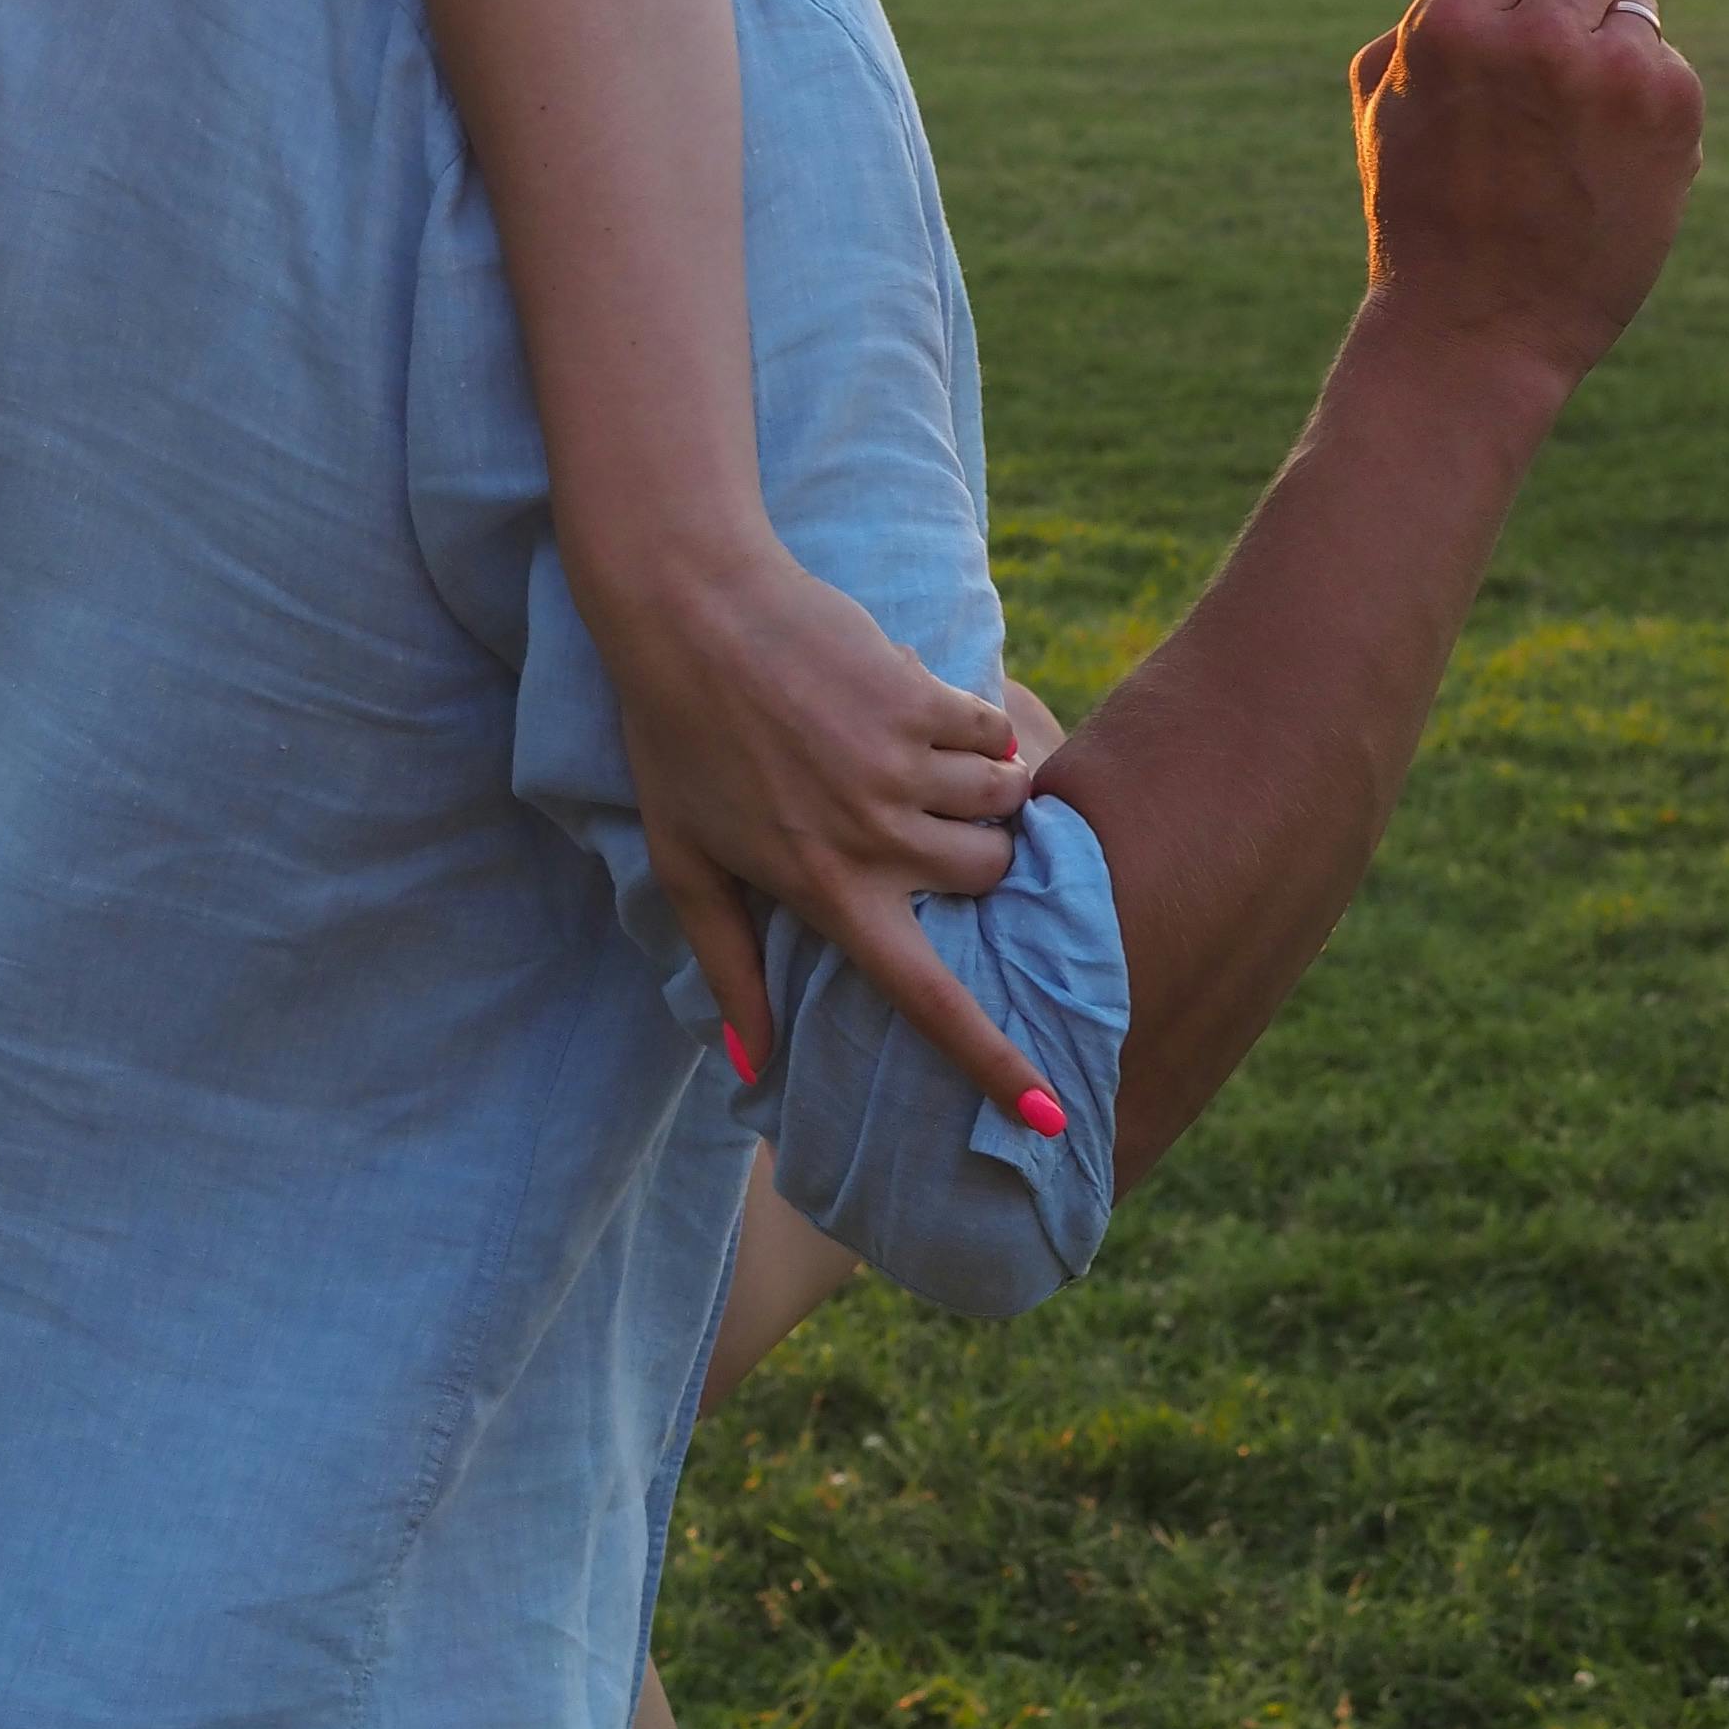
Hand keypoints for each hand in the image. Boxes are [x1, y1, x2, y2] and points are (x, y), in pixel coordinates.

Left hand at [612, 547, 1056, 1132]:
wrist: (688, 609)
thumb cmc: (677, 739)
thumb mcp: (685, 861)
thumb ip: (728, 964)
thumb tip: (752, 1065)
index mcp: (824, 892)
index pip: (925, 1001)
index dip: (994, 1064)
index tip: (1051, 1120)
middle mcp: (874, 839)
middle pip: (988, 875)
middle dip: (973, 852)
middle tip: (920, 815)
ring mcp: (902, 767)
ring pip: (1005, 801)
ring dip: (985, 785)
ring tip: (922, 757)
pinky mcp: (919, 697)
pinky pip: (992, 731)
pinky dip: (975, 723)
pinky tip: (918, 701)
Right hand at [1353, 0, 1702, 404]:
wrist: (1481, 322)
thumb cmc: (1419, 206)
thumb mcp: (1388, 92)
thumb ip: (1427, 8)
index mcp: (1451, 22)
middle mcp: (1536, 36)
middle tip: (1565, 5)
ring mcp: (1613, 74)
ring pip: (1635, 2)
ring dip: (1609, 31)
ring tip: (1574, 99)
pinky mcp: (1670, 113)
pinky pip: (1663, 60)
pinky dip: (1639, 87)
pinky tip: (1603, 141)